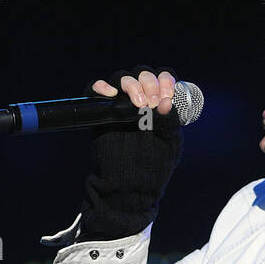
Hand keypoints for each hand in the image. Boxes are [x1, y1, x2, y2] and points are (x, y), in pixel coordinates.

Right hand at [76, 66, 183, 240]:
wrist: (128, 189)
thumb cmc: (152, 169)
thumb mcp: (168, 146)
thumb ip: (169, 123)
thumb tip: (166, 103)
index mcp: (160, 105)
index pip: (163, 79)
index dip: (166, 81)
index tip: (167, 97)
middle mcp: (140, 100)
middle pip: (143, 74)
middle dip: (149, 84)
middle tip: (151, 103)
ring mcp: (120, 105)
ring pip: (122, 78)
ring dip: (130, 84)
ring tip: (138, 103)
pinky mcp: (101, 114)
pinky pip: (95, 91)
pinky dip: (100, 87)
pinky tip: (109, 94)